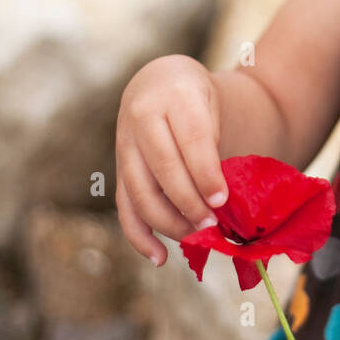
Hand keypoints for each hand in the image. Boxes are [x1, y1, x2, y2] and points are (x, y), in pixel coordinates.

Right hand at [115, 55, 229, 266]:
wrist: (159, 82)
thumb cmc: (195, 99)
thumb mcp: (210, 105)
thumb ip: (210, 144)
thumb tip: (217, 201)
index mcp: (174, 94)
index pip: (191, 138)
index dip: (205, 172)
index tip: (221, 200)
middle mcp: (142, 116)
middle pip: (163, 167)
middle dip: (189, 202)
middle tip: (212, 225)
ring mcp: (125, 143)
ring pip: (140, 190)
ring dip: (168, 221)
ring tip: (196, 237)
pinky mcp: (118, 167)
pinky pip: (124, 205)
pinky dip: (139, 235)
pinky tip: (159, 257)